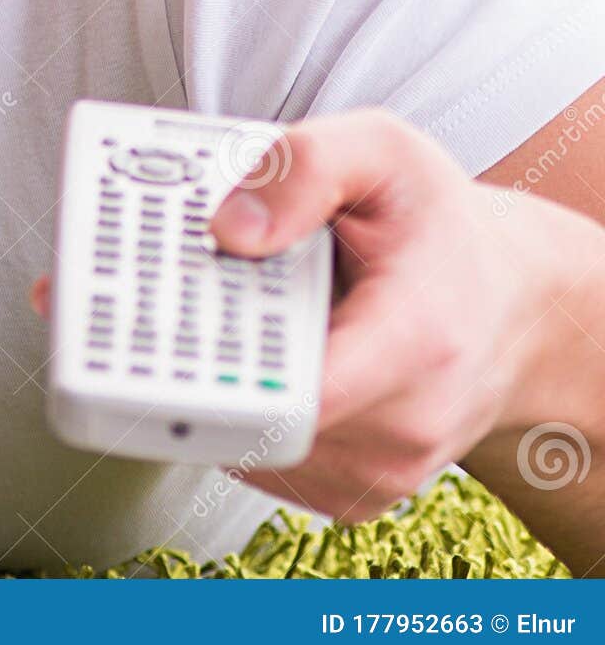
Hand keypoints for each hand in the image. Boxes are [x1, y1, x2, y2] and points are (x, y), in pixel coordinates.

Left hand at [31, 108, 585, 520]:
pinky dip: (231, 411)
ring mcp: (375, 472)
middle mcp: (400, 426)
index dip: (212, 375)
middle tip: (135, 308)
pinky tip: (239, 357)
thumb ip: (303, 167)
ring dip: (204, 388)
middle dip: (180, 367)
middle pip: (248, 422)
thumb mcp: (384, 153)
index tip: (148, 337)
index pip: (296, 395)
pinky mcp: (350, 492)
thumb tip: (226, 228)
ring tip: (203, 320)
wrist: (510, 305)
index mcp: (415, 342)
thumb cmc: (439, 230)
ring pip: (241, 446)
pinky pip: (258, 459)